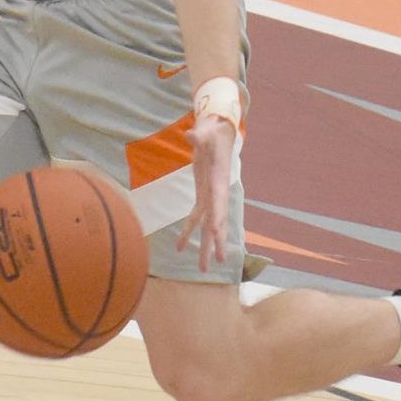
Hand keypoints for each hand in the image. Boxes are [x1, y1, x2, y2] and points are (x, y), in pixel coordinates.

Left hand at [174, 113, 236, 271]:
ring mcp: (211, 196)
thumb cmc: (213, 131)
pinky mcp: (203, 195)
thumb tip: (190, 134)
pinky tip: (180, 246)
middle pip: (218, 220)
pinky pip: (196, 217)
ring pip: (208, 225)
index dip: (218, 217)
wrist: (219, 132)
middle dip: (217, 241)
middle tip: (218, 261)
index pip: (220, 201)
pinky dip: (188, 231)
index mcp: (220, 179)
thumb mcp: (206, 132)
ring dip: (205, 246)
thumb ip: (199, 136)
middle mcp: (218, 192)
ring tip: (203, 268)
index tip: (217, 234)